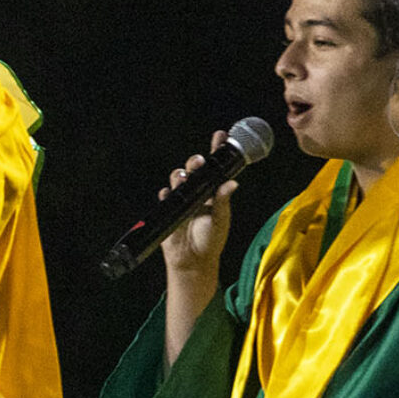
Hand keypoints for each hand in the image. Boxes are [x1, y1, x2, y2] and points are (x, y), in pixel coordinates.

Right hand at [159, 131, 238, 277]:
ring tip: (184, 176)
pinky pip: (166, 196)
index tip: (221, 135)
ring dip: (180, 174)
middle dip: (195, 161)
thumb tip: (232, 183)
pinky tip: (170, 193)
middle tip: (199, 160)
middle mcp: (197, 191)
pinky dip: (167, 192)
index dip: (217, 150)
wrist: (193, 261)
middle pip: (194, 169)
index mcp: (213, 191)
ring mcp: (182, 199)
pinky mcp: (169, 209)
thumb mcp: (220, 220)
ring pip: (178, 179)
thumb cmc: (211, 240)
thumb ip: (223, 201)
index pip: (215, 167)